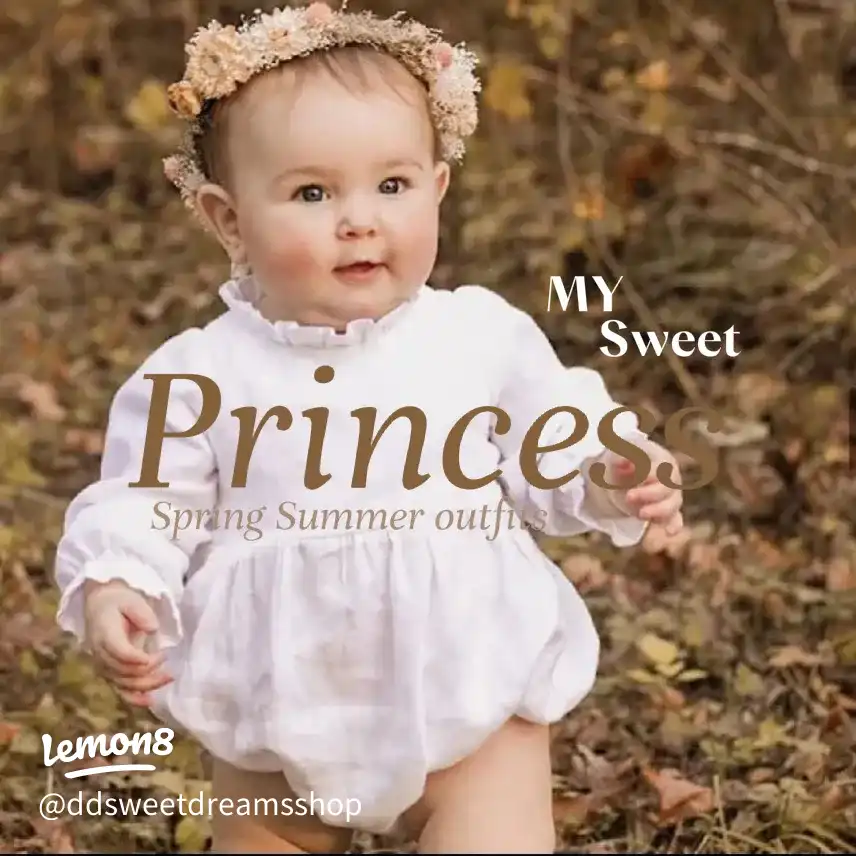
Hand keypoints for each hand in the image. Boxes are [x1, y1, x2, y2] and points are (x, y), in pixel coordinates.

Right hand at [82, 579, 172, 705]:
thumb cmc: (118, 601)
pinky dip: (133, 698)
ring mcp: (103, 665)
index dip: (140, 659)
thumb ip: (141, 613)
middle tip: (169, 666)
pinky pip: (118, 689)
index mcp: (105, 635)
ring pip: (123, 683)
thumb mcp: (130, 599)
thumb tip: (152, 629)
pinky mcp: (108, 671)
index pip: (121, 653)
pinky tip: (149, 701)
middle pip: (123, 672)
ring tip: (168, 679)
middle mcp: (100, 654)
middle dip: (149, 673)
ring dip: (146, 686)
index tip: (160, 655)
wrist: (99, 604)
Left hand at [594, 439, 684, 535]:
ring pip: (672, 505)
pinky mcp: (667, 512)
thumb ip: (620, 457)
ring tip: (640, 514)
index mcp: (663, 461)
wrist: (622, 477)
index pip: (661, 469)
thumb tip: (622, 464)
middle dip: (649, 494)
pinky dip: (673, 525)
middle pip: (668, 488)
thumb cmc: (624, 462)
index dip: (648, 475)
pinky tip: (669, 532)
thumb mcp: (618, 455)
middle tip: (628, 497)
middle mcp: (672, 479)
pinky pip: (675, 519)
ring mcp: (671, 497)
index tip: (633, 477)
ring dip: (657, 511)